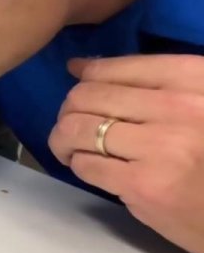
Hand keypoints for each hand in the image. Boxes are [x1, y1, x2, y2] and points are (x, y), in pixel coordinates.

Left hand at [49, 54, 203, 252]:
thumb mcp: (197, 104)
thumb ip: (147, 83)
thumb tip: (79, 66)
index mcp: (194, 79)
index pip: (116, 68)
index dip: (87, 78)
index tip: (79, 88)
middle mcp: (179, 107)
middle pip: (88, 96)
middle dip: (69, 110)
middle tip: (73, 124)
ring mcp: (161, 147)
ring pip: (77, 128)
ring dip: (62, 138)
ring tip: (69, 147)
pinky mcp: (144, 186)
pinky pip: (86, 164)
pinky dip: (78, 165)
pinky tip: (90, 168)